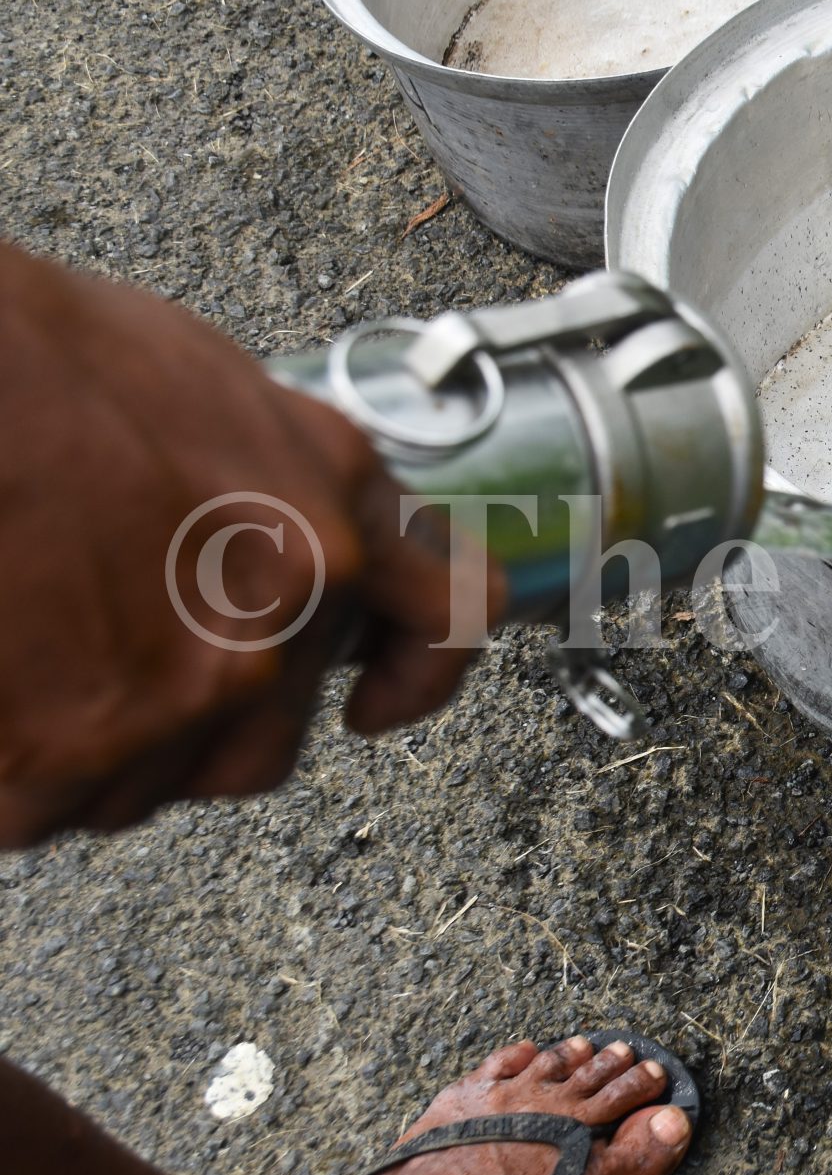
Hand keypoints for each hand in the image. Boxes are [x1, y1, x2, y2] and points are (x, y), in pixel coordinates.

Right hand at [0, 240, 503, 847]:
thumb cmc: (48, 368)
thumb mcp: (217, 391)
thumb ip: (283, 484)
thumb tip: (296, 536)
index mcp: (330, 521)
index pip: (444, 620)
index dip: (416, 675)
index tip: (378, 701)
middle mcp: (277, 625)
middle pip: (268, 736)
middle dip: (199, 712)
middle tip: (112, 648)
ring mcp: (175, 702)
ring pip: (153, 780)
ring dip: (100, 741)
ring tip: (27, 644)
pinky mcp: (58, 762)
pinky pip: (46, 806)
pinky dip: (15, 767)